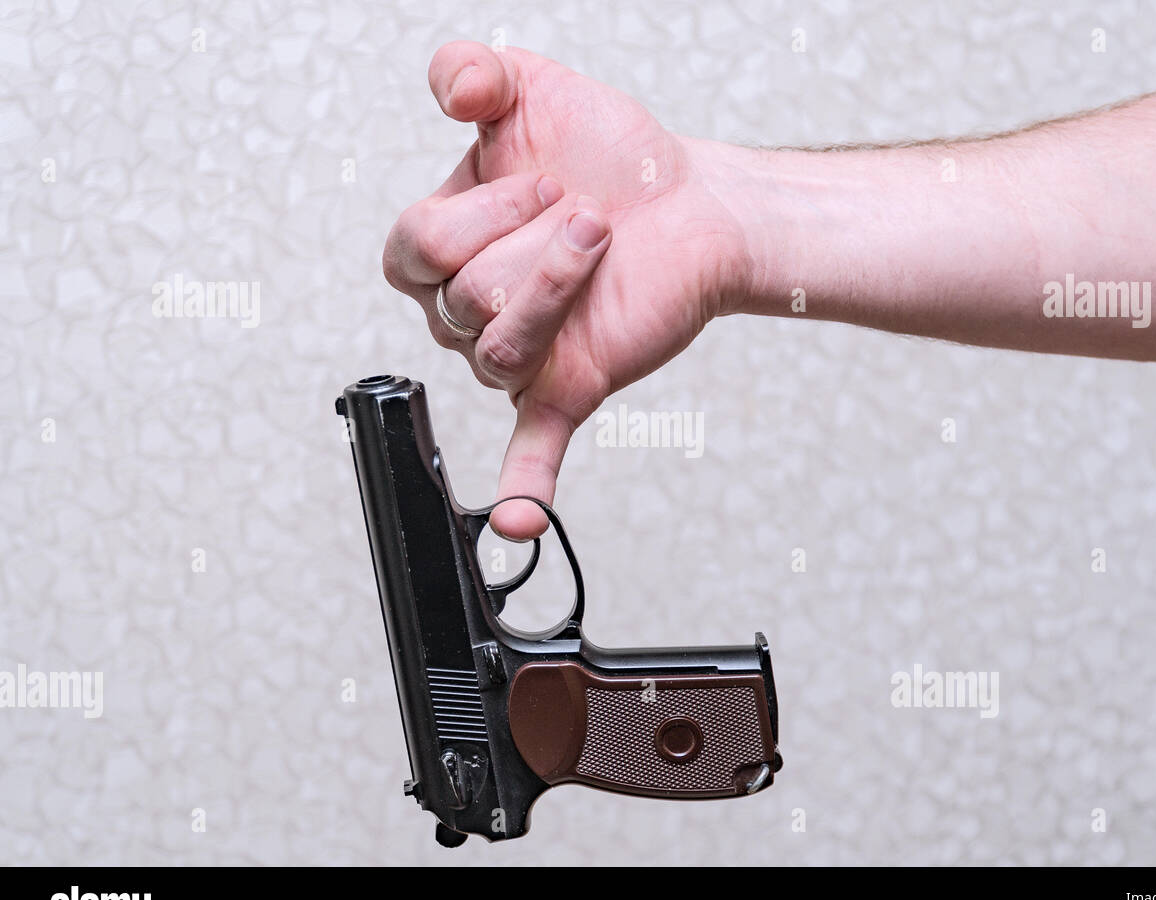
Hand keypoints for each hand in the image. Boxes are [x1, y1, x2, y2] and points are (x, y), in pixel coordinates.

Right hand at [383, 42, 750, 538]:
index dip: (479, 210)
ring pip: (501, 348)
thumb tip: (452, 85)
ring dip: (560, 286)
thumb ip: (473, 72)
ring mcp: (520, 354)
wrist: (692, 201)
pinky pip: (533, 451)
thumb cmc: (610, 156)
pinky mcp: (569, 387)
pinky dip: (525, 490)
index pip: (415, 250)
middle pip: (459, 299)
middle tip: (584, 214)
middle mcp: (469, 309)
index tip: (544, 177)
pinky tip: (518, 523)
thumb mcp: (534, 89)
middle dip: (528, 241)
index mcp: (443, 248)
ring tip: (603, 247)